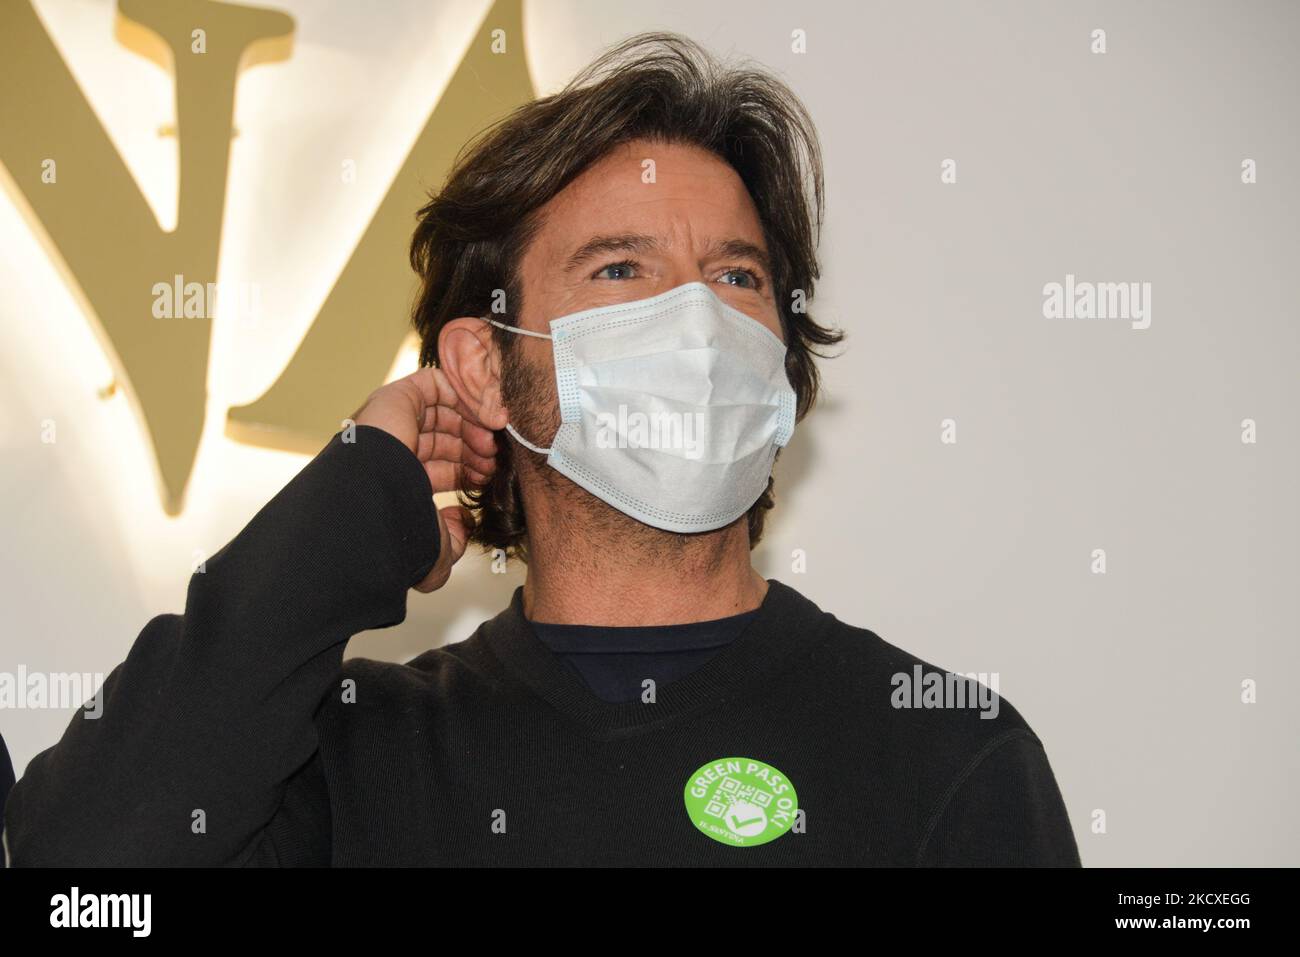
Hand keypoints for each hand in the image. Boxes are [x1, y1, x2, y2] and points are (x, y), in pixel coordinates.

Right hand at [353, 366, 497, 591]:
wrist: (376, 505)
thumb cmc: (402, 533)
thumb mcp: (437, 550)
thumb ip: (454, 538)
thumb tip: (461, 518)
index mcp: (402, 482)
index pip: (443, 467)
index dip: (470, 470)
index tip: (488, 479)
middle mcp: (396, 450)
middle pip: (447, 438)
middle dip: (475, 448)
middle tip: (494, 460)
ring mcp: (394, 422)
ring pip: (444, 410)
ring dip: (473, 423)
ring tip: (490, 443)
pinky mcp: (396, 397)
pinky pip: (436, 383)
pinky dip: (464, 394)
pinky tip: (482, 417)